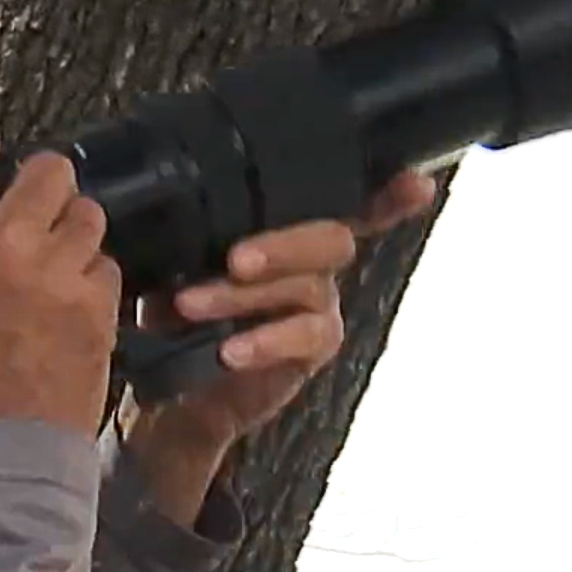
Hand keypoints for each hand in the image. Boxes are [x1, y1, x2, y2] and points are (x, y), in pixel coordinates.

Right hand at [0, 120, 119, 437]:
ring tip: (53, 261)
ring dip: (71, 229)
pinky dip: (91, 278)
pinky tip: (68, 304)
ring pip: (86, 211)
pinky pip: (106, 263)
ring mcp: (55, 271)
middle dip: (39, 185)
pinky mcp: (95, 304)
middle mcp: (3, 244)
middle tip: (29, 215)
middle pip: (46, 168)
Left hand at [122, 171, 438, 517]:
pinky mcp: (314, 346)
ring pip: (308, 285)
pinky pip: (306, 335)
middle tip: (234, 260)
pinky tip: (229, 350)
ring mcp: (319, 303)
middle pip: (331, 237)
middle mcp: (313, 259)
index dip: (385, 190)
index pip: (341, 196)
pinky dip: (266, 340)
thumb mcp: (171, 266)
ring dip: (243, 295)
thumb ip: (181, 239)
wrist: (170, 390)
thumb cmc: (174, 311)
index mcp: (283, 225)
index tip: (415, 182)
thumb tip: (156, 215)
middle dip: (282, 244)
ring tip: (190, 305)